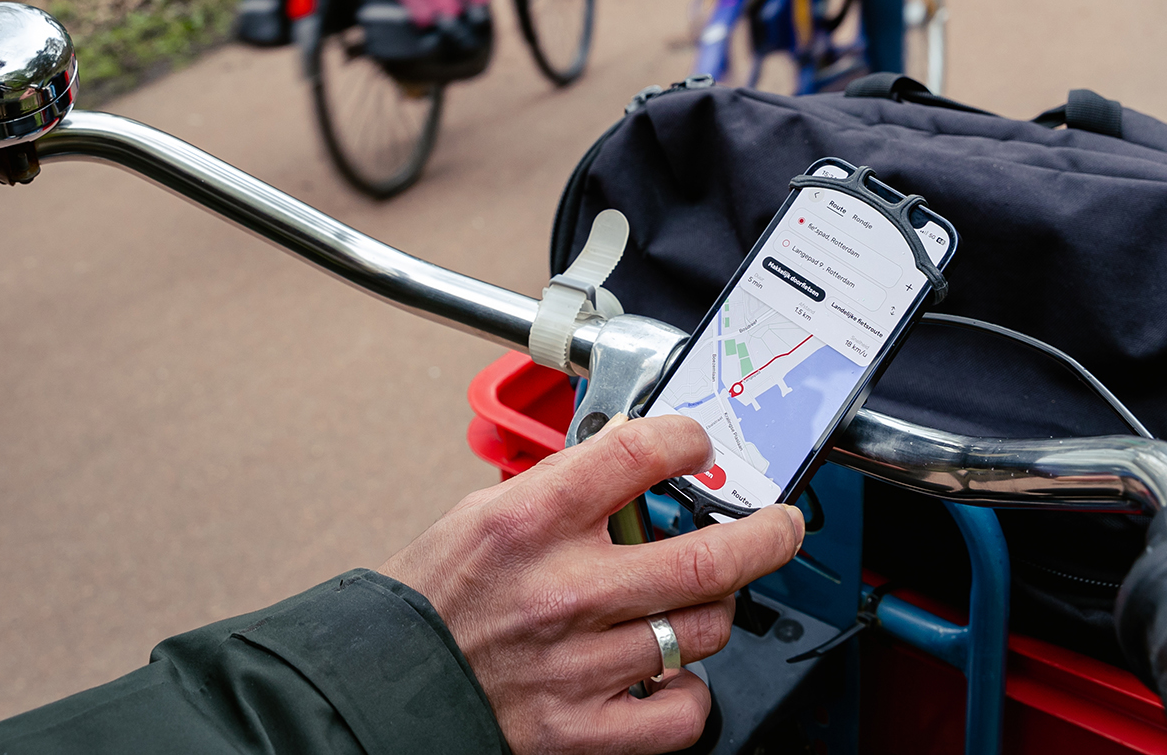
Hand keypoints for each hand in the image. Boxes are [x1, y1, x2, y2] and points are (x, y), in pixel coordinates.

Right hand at [381, 415, 805, 754]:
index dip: (687, 441)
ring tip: (697, 601)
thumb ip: (561, 491)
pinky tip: (670, 673)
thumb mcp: (483, 515)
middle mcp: (563, 589)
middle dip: (766, 534)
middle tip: (779, 525)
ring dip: (715, 612)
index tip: (699, 447)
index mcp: (530, 521)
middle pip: (707, 555)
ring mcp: (579, 664)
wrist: (387, 681)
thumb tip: (634, 467)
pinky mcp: (584, 727)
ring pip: (702, 631)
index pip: (638, 454)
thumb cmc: (433, 598)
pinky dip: (689, 692)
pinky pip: (681, 712)